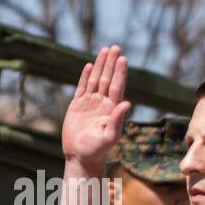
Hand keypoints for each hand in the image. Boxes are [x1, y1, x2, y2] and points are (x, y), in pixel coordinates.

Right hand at [61, 45, 130, 166]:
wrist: (80, 157)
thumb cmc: (97, 150)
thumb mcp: (110, 137)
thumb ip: (117, 120)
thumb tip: (127, 103)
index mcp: (112, 109)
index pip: (117, 86)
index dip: (120, 72)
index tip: (123, 58)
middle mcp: (102, 103)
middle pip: (108, 79)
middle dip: (111, 63)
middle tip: (116, 47)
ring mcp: (90, 103)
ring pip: (96, 80)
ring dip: (101, 65)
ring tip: (105, 50)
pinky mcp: (77, 106)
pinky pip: (82, 87)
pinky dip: (86, 76)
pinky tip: (89, 66)